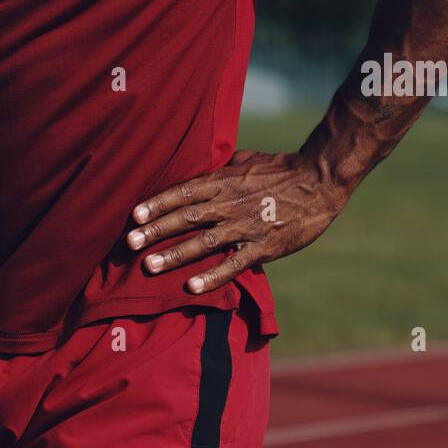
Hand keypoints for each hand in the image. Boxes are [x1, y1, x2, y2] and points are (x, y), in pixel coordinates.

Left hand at [126, 150, 346, 294]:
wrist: (318, 181)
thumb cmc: (278, 168)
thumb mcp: (243, 160)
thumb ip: (218, 170)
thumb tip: (195, 173)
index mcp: (223, 180)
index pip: (183, 191)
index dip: (158, 203)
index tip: (135, 214)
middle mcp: (229, 203)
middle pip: (186, 217)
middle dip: (156, 230)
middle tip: (129, 242)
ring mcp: (246, 226)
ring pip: (204, 241)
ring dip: (175, 254)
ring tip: (150, 265)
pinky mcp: (264, 247)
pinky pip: (234, 263)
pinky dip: (212, 276)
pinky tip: (192, 287)